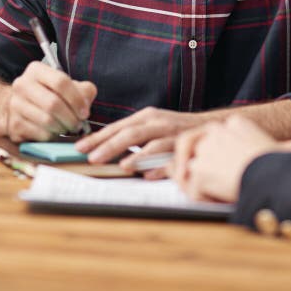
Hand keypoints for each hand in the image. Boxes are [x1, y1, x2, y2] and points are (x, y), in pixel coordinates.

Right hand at [7, 61, 96, 141]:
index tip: (85, 112)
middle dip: (71, 117)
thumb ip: (83, 90)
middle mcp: (22, 85)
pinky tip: (56, 133)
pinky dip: (53, 137)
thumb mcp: (67, 86)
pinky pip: (40, 135)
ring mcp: (15, 105)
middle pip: (53, 104)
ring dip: (63, 128)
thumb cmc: (49, 94)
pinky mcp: (14, 125)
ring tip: (69, 128)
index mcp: (36, 70)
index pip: (60, 82)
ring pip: (47, 121)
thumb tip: (85, 105)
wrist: (20, 106)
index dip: (76, 99)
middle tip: (79, 125)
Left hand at [75, 106, 203, 168]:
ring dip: (130, 153)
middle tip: (90, 157)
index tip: (80, 147)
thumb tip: (106, 148)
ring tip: (116, 164)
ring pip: (147, 142)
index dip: (98, 137)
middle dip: (108, 144)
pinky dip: (156, 164)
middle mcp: (156, 121)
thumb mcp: (153, 127)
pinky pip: (168, 155)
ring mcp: (170, 132)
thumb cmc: (176, 130)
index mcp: (146, 117)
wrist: (210, 126)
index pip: (117, 127)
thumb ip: (133, 136)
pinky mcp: (183, 144)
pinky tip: (145, 174)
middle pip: (128, 132)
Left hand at [172, 115, 290, 202]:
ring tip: (209, 198)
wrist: (279, 179)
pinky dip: (202, 201)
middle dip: (196, 168)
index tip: (221, 169)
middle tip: (199, 184)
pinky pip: (193, 189)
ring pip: (190, 169)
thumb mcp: (286, 151)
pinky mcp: (199, 170)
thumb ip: (289, 146)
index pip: (213, 135)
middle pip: (196, 149)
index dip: (213, 154)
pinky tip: (217, 203)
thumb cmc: (287, 168)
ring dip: (196, 186)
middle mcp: (216, 131)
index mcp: (236, 123)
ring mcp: (206, 149)